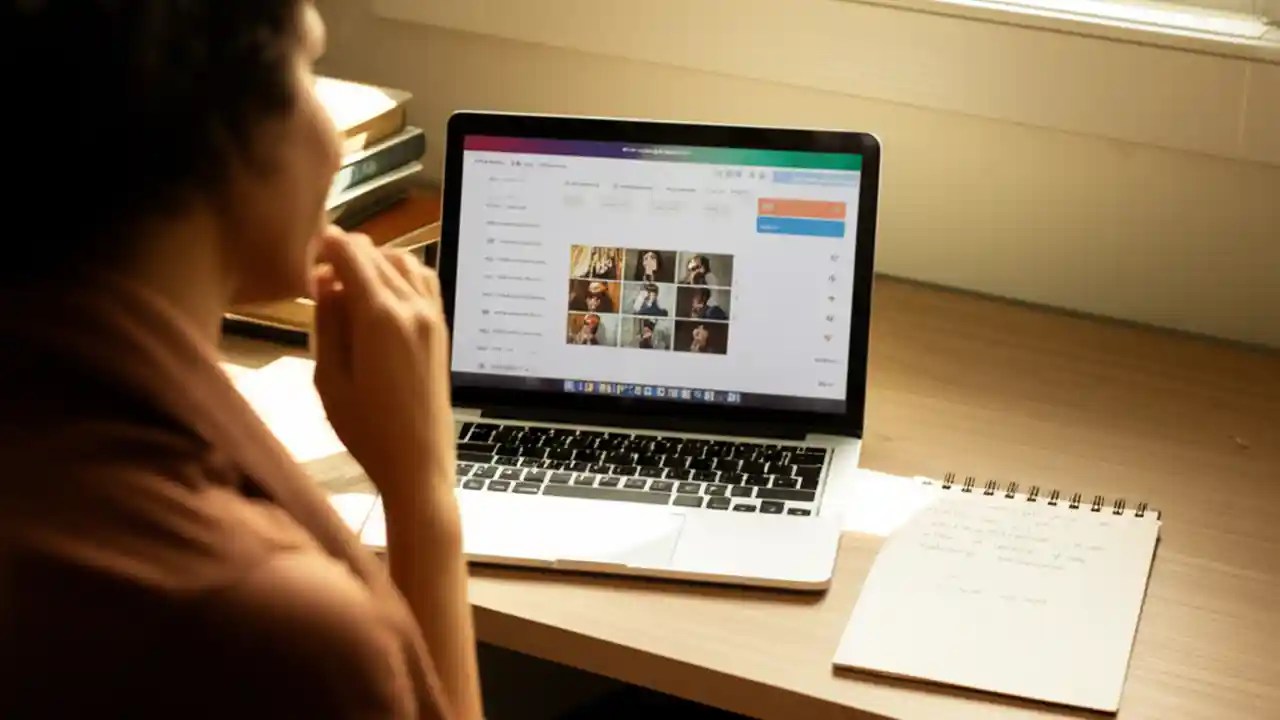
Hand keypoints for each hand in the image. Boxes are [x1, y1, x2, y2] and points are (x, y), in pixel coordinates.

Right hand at [310, 227, 456, 510]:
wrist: (418, 463)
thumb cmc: (366, 430)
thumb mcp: (329, 378)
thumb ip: (327, 322)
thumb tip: (325, 279)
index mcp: (381, 316)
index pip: (351, 253)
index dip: (325, 243)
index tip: (304, 250)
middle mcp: (412, 307)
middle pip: (377, 253)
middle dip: (345, 253)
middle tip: (318, 275)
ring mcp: (433, 316)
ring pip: (404, 260)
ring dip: (375, 260)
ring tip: (347, 283)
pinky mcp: (442, 328)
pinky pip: (424, 280)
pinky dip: (400, 272)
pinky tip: (380, 292)